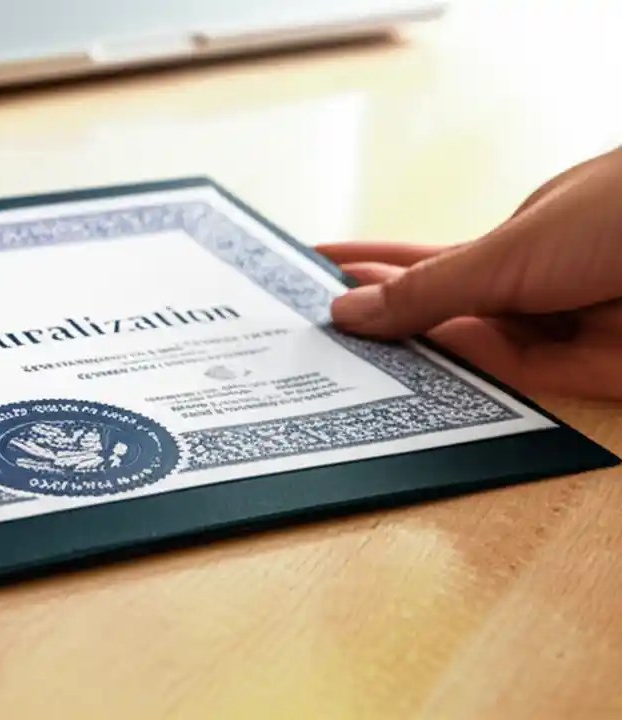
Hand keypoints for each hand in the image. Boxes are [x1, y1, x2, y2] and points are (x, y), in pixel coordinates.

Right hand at [318, 146, 621, 399]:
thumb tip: (348, 309)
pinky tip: (399, 395)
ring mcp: (551, 335)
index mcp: (509, 244)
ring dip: (404, 368)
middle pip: (433, 319)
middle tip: (302, 342)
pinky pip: (504, 393)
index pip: (421, 267)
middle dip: (373, 329)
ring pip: (462, 360)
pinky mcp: (578, 377)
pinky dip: (454, 396)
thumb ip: (427, 290)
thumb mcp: (508, 251)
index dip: (365, 271)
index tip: (311, 274)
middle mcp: (525, 291)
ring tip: (328, 374)